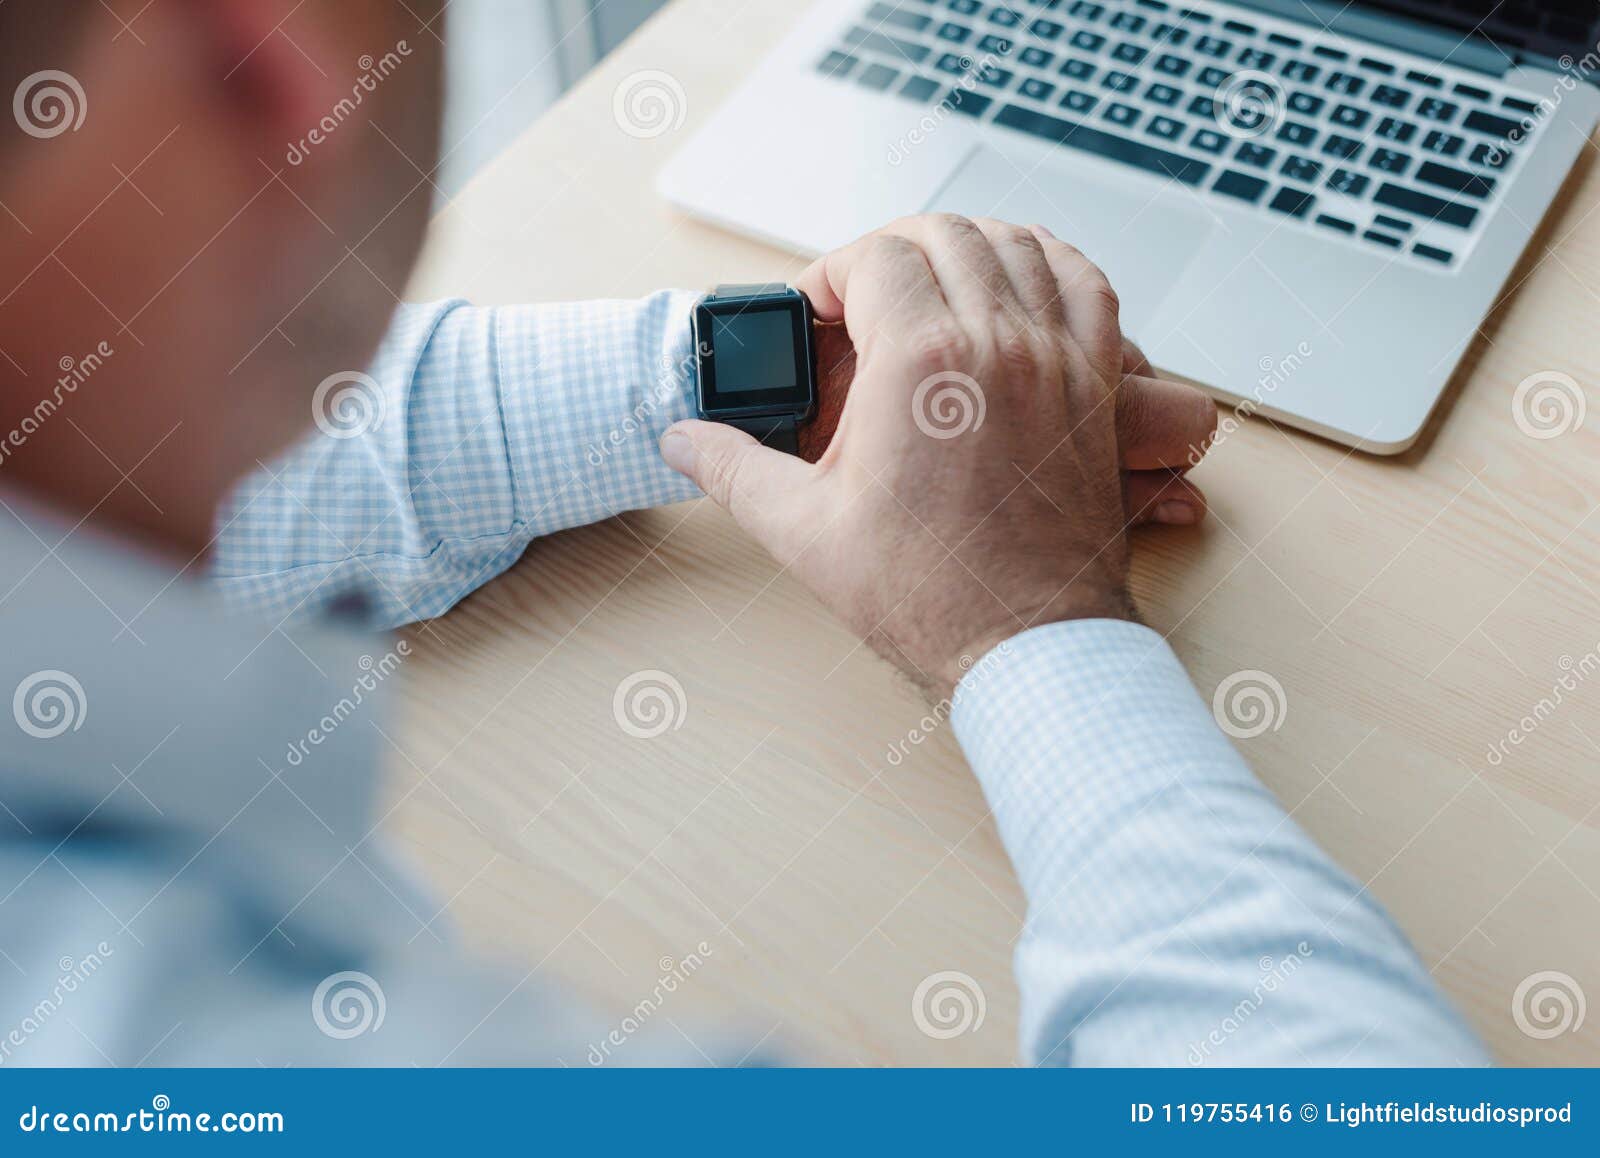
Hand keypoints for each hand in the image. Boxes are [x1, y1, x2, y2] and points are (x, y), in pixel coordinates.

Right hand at [663, 215, 1215, 695]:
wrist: (1026, 645)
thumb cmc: (929, 596)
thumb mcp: (803, 531)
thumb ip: (732, 469)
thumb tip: (681, 441)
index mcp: (922, 362)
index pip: (874, 257)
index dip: (831, 272)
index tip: (816, 314)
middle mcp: (997, 342)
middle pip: (944, 234)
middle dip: (889, 251)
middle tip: (859, 298)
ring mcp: (1055, 358)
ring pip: (1015, 243)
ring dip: (962, 247)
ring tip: (927, 287)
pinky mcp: (1093, 386)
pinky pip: (1083, 283)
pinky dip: (1045, 262)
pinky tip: (1017, 283)